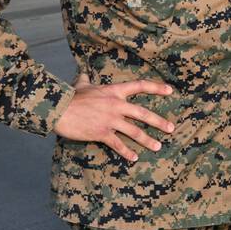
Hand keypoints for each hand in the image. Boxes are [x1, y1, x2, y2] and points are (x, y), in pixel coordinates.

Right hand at [53, 74, 175, 162]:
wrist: (59, 109)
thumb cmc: (70, 96)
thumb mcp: (81, 84)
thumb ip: (86, 79)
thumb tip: (83, 72)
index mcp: (114, 91)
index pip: (140, 86)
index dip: (156, 87)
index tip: (170, 90)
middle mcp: (116, 105)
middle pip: (143, 113)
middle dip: (159, 121)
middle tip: (171, 128)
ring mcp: (110, 120)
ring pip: (134, 131)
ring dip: (147, 139)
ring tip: (158, 146)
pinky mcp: (102, 133)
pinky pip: (118, 144)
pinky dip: (127, 151)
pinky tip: (134, 158)